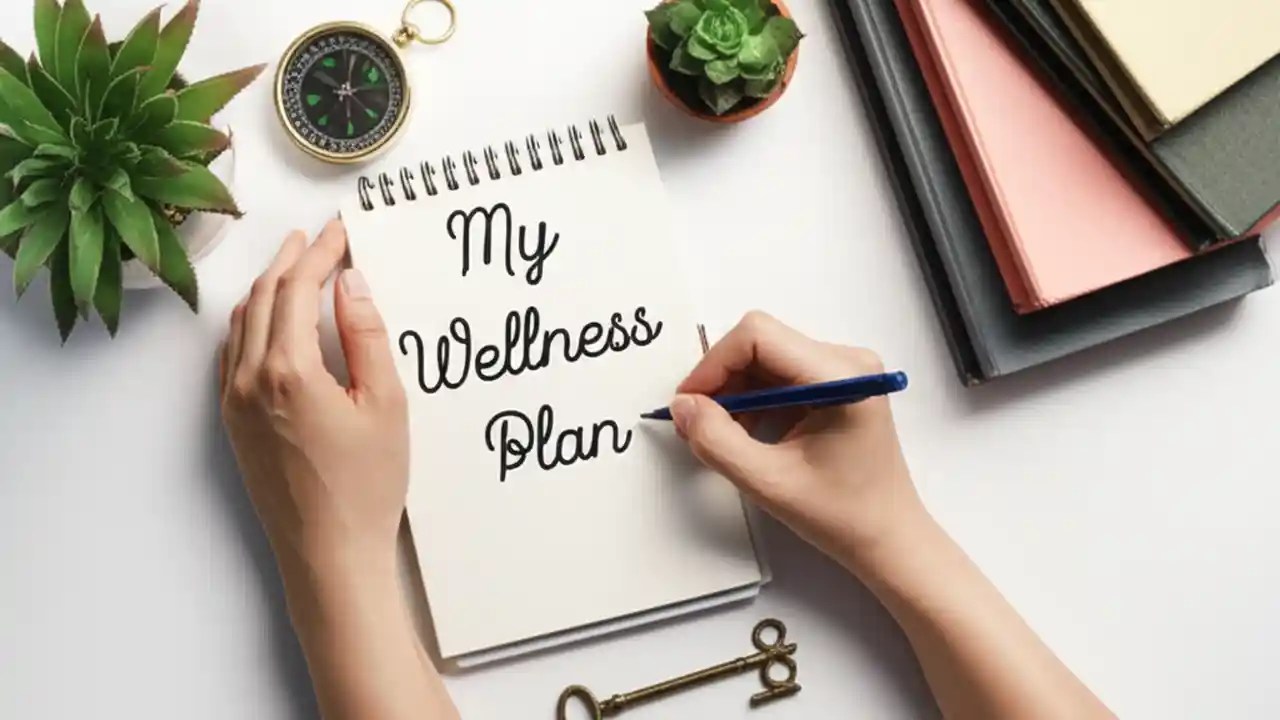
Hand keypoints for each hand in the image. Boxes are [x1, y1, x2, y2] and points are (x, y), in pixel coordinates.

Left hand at [220, 220, 407, 566]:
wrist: (329, 552)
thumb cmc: (365, 486)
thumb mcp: (385, 403)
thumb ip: (366, 335)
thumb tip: (352, 284)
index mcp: (288, 371)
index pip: (297, 290)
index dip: (320, 254)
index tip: (340, 233)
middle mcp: (250, 381)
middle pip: (262, 299)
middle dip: (289, 261)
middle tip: (316, 239)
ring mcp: (235, 403)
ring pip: (241, 324)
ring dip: (267, 289)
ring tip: (293, 268)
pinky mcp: (233, 424)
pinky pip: (232, 356)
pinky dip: (250, 324)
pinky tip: (269, 321)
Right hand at [672, 312, 925, 572]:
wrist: (889, 539)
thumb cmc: (842, 515)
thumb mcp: (769, 482)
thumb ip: (717, 440)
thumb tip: (682, 405)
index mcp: (841, 375)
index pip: (759, 336)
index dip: (714, 364)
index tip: (690, 404)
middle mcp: (846, 361)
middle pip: (761, 344)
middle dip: (722, 380)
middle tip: (697, 425)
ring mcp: (843, 372)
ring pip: (766, 359)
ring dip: (735, 393)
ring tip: (721, 436)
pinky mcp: (836, 386)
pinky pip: (780, 376)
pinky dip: (754, 401)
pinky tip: (746, 435)